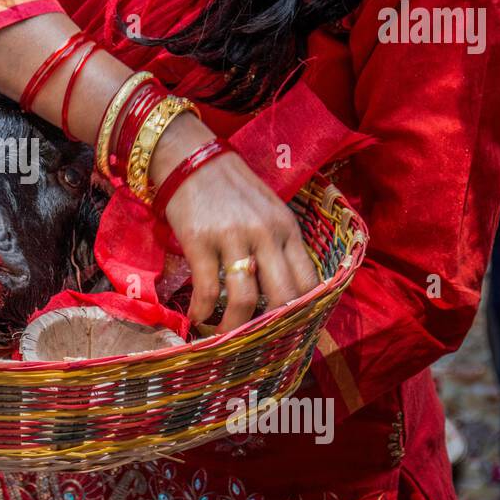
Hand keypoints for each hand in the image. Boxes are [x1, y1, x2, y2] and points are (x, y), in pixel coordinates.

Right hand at [152, 118, 319, 331]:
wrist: (190, 158)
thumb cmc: (230, 187)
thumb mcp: (267, 211)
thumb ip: (278, 244)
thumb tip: (283, 290)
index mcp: (286, 228)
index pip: (309, 282)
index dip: (302, 312)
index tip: (288, 329)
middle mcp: (265, 234)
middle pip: (283, 296)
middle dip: (271, 328)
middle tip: (257, 341)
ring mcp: (232, 237)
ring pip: (244, 299)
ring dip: (234, 327)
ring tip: (223, 336)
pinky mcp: (200, 240)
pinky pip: (207, 288)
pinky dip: (202, 310)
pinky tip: (197, 317)